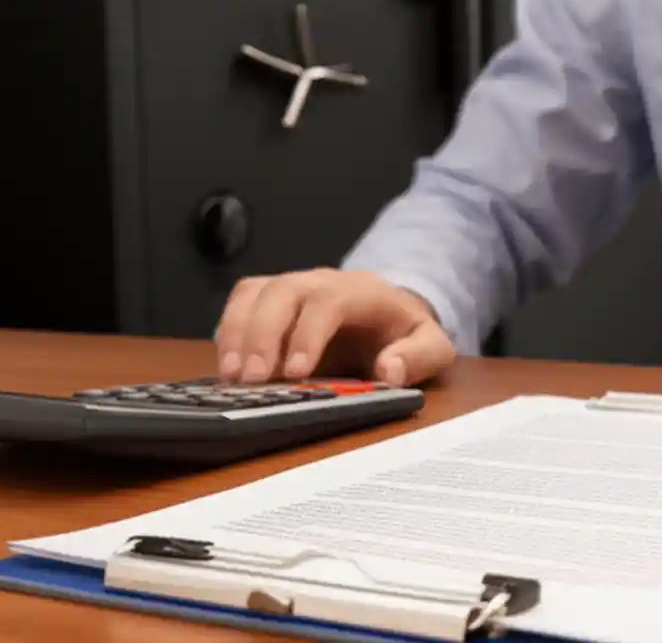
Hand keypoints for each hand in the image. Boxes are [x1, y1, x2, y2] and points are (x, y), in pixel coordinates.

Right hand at [212, 268, 455, 386]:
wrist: (390, 312)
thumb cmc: (406, 332)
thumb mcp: (432, 346)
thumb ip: (420, 357)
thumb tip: (390, 371)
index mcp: (362, 291)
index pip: (328, 301)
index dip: (308, 334)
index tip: (297, 373)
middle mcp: (321, 282)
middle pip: (282, 292)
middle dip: (263, 335)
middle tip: (254, 379)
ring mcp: (292, 287)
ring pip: (254, 293)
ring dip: (238, 333)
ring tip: (233, 376)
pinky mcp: (270, 298)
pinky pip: (240, 303)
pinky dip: (229, 332)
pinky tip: (228, 367)